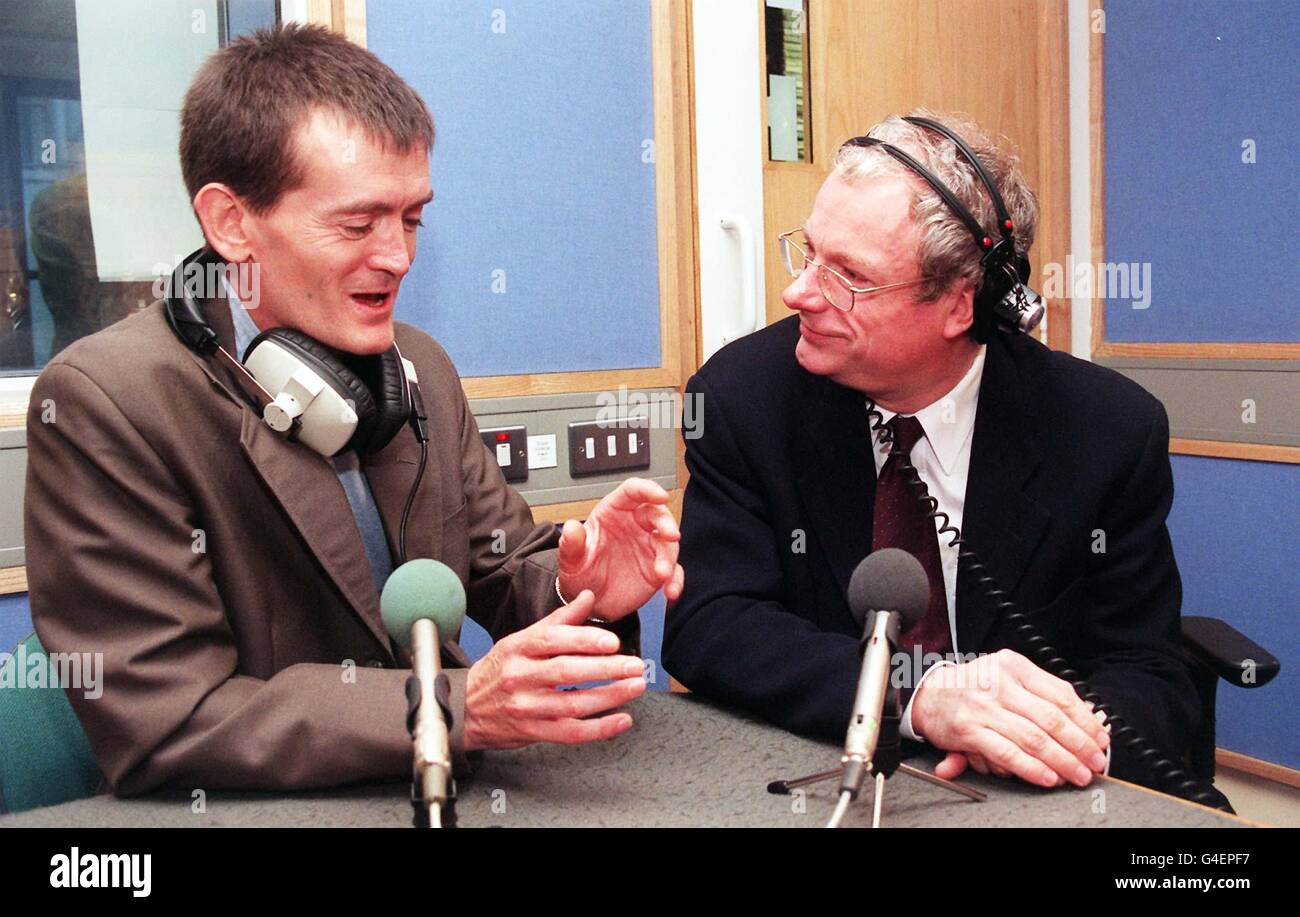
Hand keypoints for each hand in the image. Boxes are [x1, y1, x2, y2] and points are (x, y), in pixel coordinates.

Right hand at [462, 589, 646, 750]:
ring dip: (609, 696)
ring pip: (572, 703)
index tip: (613, 642)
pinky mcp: (532, 732)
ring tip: (635, 686)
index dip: (584, 640)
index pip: (552, 641)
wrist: (466, 709)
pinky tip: (622, 719)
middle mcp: (519, 677)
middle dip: (605, 669)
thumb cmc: (500, 669)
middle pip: (566, 672)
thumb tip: (588, 596)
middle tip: (635, 665)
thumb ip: (559, 620)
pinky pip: (570, 732)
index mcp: (518, 648)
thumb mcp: (522, 639)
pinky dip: (600, 729)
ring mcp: (525, 707)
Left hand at [557, 477, 683, 620]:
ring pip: (668, 544)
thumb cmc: (581, 571)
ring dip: (669, 557)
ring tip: (662, 574)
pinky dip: (676, 580)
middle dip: (667, 523)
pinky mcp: (658, 570)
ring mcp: (649, 547)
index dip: (648, 490)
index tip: (661, 495)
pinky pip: (674, 571)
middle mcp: (636, 525)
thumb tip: (571, 528)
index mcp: (614, 512)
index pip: (633, 492)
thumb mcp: (571, 560)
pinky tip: (671, 591)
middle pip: (657, 515)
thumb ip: (572, 544)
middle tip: (671, 535)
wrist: (589, 599)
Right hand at [911, 649, 1109, 787]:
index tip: (1100, 738)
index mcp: (1014, 666)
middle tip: (1094, 762)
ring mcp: (984, 707)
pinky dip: (1031, 768)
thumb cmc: (974, 687)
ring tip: (1077, 774)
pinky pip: (1008, 753)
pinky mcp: (970, 731)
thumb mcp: (1007, 677)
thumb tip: (1085, 717)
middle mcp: (1000, 683)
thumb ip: (1041, 694)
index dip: (1086, 720)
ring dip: (1062, 761)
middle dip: (1079, 745)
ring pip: (1034, 739)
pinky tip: (1047, 776)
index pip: (1060, 693)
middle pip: (1052, 718)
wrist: (929, 693)